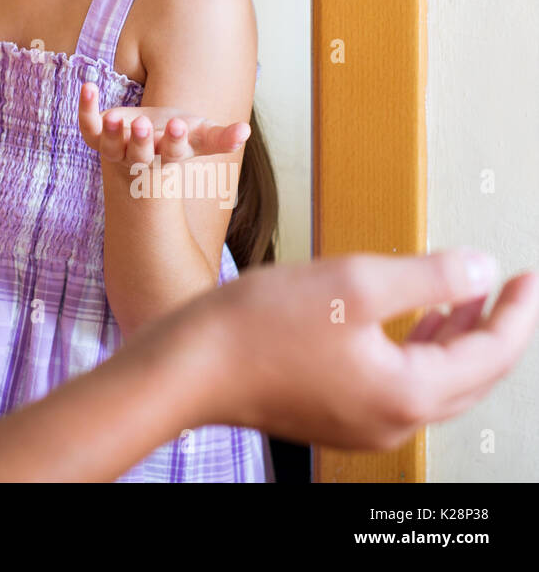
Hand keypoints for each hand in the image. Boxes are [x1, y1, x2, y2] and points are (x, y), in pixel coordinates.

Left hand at [77, 83, 249, 169]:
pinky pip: (88, 126)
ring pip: (110, 148)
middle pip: (140, 155)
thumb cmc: (176, 137)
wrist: (140, 147)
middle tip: (145, 125)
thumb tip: (245, 132)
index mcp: (168, 155)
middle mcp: (140, 156)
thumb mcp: (200, 136)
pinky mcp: (97, 135)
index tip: (178, 126)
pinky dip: (85, 109)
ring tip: (114, 117)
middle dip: (142, 142)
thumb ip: (222, 137)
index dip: (175, 141)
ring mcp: (116, 148)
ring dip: (111, 134)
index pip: (172, 152)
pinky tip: (88, 86)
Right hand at [168, 248, 538, 449]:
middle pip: (471, 375)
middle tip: (508, 288)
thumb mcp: (353, 282)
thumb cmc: (257, 326)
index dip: (518, 310)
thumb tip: (481, 270)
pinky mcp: (334, 414)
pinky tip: (402, 323)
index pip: (492, 352)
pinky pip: (398, 385)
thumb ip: (428, 277)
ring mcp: (363, 422)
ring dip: (455, 338)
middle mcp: (394, 418)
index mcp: (409, 391)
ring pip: (434, 381)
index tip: (529, 277)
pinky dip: (416, 351)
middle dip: (494, 327)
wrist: (189, 366)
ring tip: (465, 298)